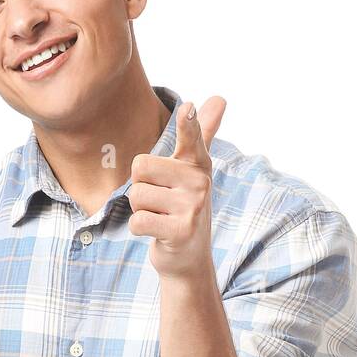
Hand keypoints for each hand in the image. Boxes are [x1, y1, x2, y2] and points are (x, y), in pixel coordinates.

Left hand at [127, 96, 226, 278]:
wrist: (188, 258)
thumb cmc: (183, 207)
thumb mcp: (192, 171)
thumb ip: (200, 135)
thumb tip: (219, 98)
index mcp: (198, 164)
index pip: (192, 136)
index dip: (189, 122)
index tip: (188, 107)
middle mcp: (200, 182)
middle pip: (140, 167)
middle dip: (141, 189)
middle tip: (160, 203)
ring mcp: (193, 207)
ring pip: (136, 195)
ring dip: (141, 211)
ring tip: (161, 218)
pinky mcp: (181, 231)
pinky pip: (138, 221)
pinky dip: (140, 230)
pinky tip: (158, 233)